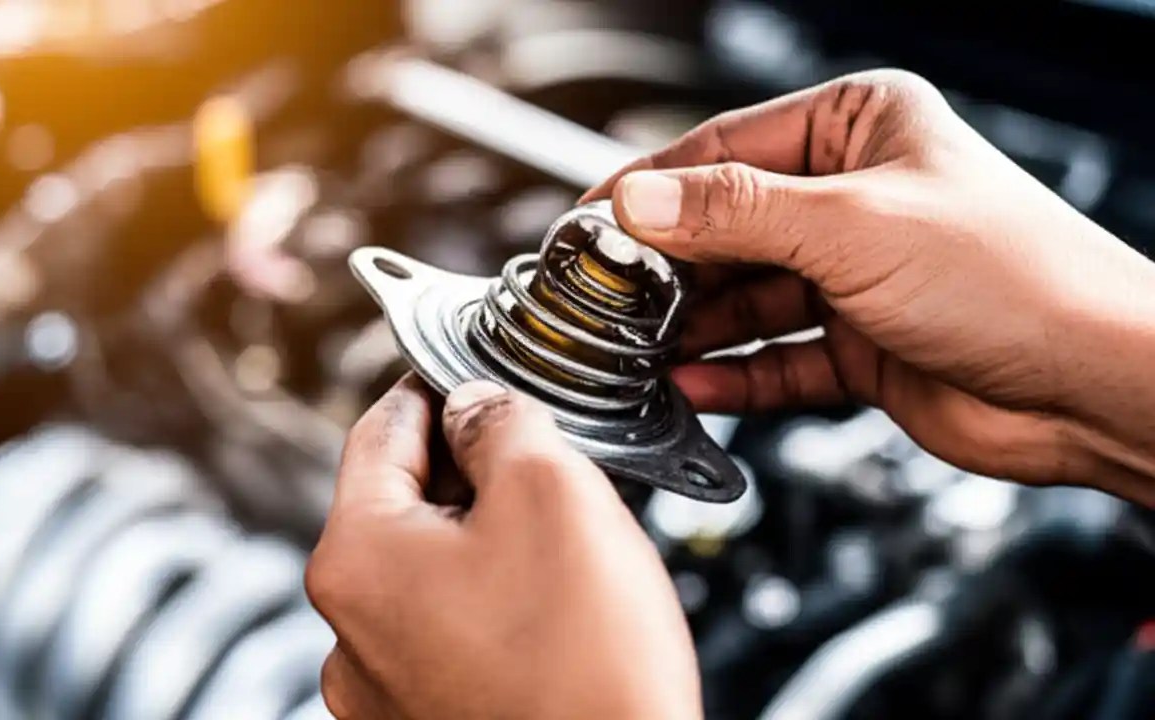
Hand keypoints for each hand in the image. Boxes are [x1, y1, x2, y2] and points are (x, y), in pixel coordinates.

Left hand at [306, 375, 700, 719]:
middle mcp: (349, 631)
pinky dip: (490, 605)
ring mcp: (382, 689)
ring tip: (557, 548)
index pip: (380, 430)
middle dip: (472, 472)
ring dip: (485, 542)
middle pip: (404, 504)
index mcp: (356, 559)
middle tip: (542, 462)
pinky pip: (448, 633)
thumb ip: (501, 422)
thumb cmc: (585, 669)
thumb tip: (477, 404)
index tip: (470, 375)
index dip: (435, 387)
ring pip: (430, 571)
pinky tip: (547, 611)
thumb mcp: (553, 492)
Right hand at [583, 69, 1154, 504]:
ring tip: (638, 349)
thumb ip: (733, 214)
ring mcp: (852, 275)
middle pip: (725, 228)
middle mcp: (850, 198)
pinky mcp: (857, 345)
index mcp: (857, 129)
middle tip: (605, 298)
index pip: (723, 149)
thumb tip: (638, 200)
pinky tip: (692, 385)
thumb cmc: (1014, 276)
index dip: (649, 187)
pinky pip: (774, 356)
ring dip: (692, 327)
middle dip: (668, 268)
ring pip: (743, 298)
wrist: (1092, 385)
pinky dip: (733, 374)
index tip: (588, 224)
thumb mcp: (852, 227)